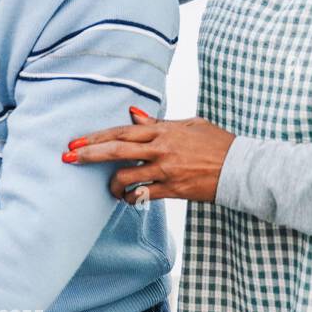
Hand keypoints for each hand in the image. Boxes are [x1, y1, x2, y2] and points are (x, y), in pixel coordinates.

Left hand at [65, 107, 235, 203]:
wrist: (243, 168)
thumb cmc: (217, 144)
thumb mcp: (189, 125)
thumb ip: (159, 122)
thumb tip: (133, 113)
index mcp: (164, 131)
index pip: (122, 131)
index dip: (96, 137)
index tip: (75, 142)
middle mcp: (162, 149)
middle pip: (117, 150)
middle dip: (89, 155)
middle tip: (68, 159)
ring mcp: (167, 170)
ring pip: (126, 177)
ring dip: (112, 185)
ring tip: (109, 188)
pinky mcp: (174, 189)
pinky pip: (143, 195)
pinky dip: (132, 197)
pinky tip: (130, 198)